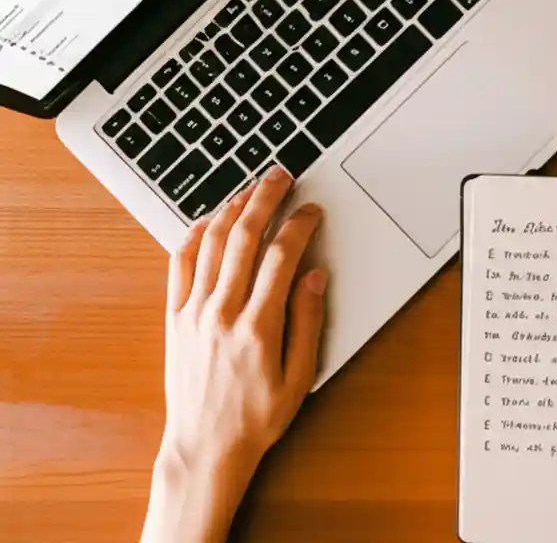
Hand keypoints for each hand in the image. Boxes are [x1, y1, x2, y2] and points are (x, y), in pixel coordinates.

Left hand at [141, 167, 326, 542]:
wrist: (205, 446)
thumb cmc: (257, 418)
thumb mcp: (300, 377)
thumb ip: (309, 322)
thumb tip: (315, 277)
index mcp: (258, 327)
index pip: (281, 257)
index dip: (299, 225)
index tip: (312, 210)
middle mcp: (221, 313)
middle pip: (243, 238)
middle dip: (264, 199)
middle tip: (280, 175)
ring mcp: (192, 312)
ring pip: (210, 243)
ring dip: (231, 208)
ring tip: (250, 189)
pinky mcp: (174, 317)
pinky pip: (179, 263)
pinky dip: (194, 234)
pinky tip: (210, 220)